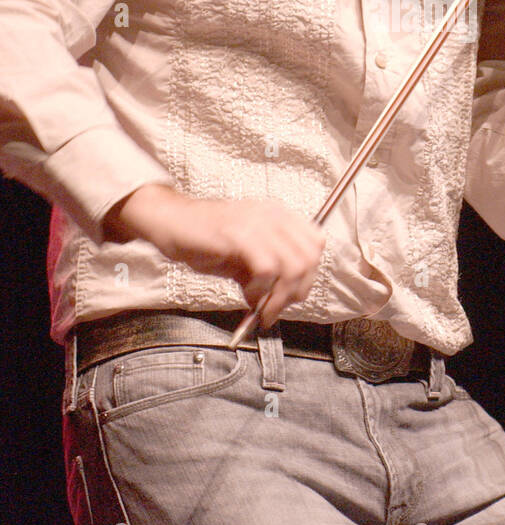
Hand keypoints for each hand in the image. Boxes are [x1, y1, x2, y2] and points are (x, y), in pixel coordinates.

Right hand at [103, 184, 324, 324]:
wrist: (169, 221)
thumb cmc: (203, 238)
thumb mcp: (241, 257)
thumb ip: (264, 274)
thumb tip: (276, 301)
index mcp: (278, 215)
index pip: (315, 243)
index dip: (308, 274)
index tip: (291, 295)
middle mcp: (272, 214)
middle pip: (310, 256)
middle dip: (298, 290)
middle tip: (276, 308)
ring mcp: (257, 222)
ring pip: (294, 265)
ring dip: (280, 296)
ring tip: (262, 310)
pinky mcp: (239, 234)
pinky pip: (268, 268)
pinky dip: (262, 289)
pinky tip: (248, 295)